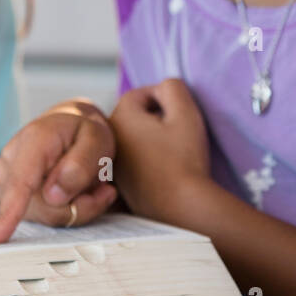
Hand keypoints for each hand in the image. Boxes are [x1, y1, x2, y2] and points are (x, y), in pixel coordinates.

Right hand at [0, 99, 117, 243]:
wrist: (68, 127)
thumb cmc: (83, 132)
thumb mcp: (96, 139)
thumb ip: (80, 164)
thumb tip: (54, 196)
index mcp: (33, 141)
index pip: (21, 182)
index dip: (10, 212)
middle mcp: (11, 162)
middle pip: (47, 208)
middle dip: (82, 205)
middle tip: (104, 187)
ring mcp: (7, 183)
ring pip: (48, 217)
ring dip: (77, 207)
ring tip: (92, 183)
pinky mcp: (10, 199)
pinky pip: (46, 219)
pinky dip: (68, 210)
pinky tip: (78, 191)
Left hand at [110, 78, 211, 221]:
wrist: (180, 207)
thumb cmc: (184, 157)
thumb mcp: (185, 112)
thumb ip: (173, 88)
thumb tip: (163, 88)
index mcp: (120, 117)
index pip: (140, 94)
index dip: (165, 99)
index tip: (181, 115)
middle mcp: (109, 140)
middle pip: (134, 117)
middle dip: (156, 119)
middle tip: (179, 133)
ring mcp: (112, 164)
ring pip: (133, 139)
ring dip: (151, 139)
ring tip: (174, 152)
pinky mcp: (121, 184)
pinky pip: (134, 161)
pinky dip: (148, 160)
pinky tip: (166, 170)